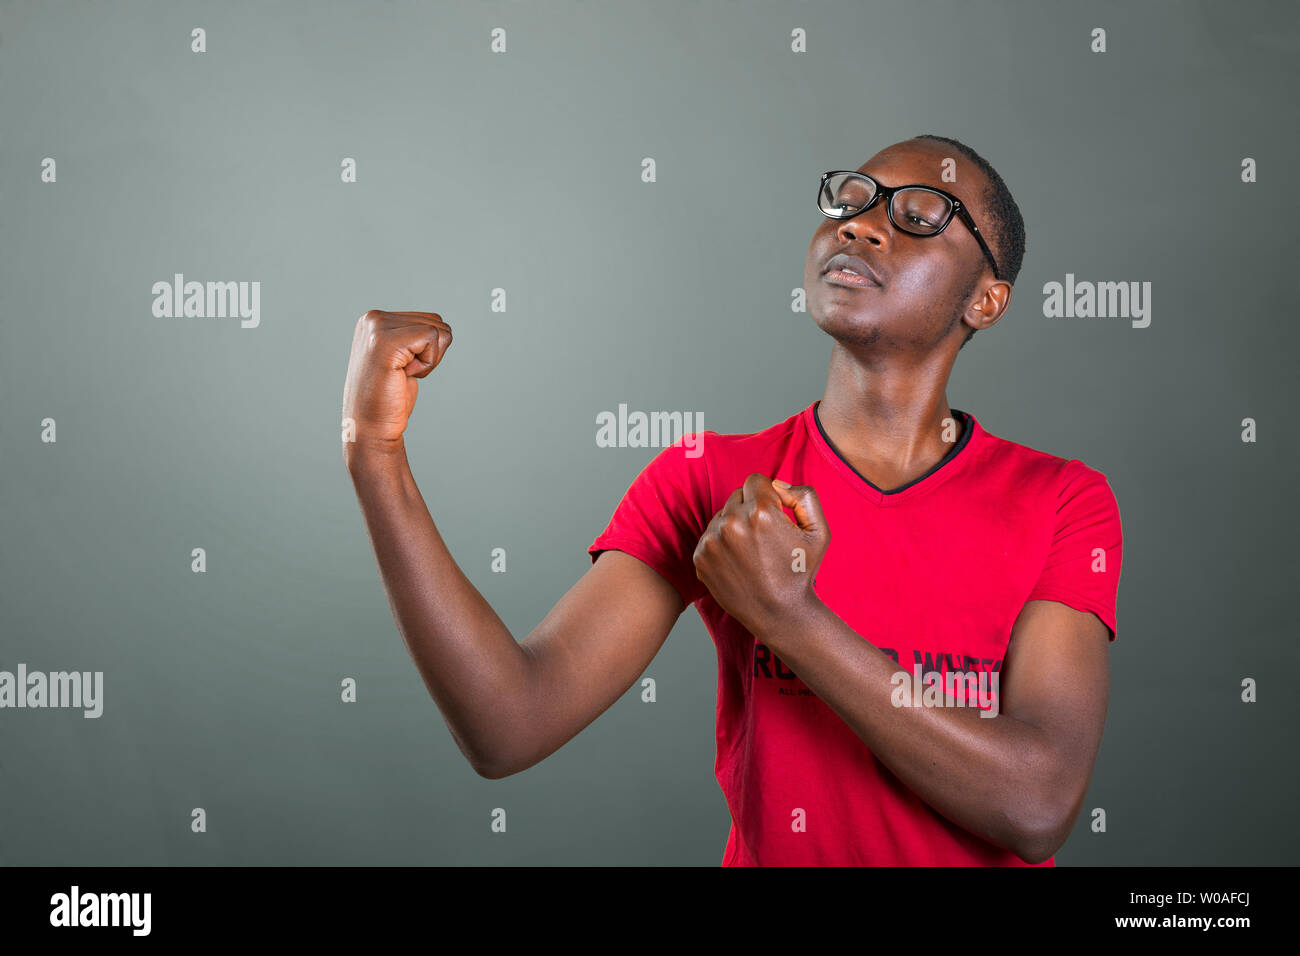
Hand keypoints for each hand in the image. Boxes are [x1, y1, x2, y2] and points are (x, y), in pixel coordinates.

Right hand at [342, 310, 451, 460]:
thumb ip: (412, 337)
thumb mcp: (401, 358)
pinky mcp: (385, 341)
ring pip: (437, 330)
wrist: (371, 427)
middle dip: (430, 353)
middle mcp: (373, 318)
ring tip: (401, 374)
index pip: (430, 319)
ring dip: (428, 359)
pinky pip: (432, 338)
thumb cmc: (388, 399)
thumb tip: (441, 328)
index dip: (427, 350)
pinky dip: (427, 363)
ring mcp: (377, 327)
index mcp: (375, 319)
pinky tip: (404, 375)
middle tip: (402, 374)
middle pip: (436, 322)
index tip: (402, 369)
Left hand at [692, 473, 830, 636]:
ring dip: (735, 526)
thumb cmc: (800, 573)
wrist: (779, 615)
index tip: (774, 514)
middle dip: (750, 510)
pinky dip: (722, 544)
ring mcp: (712, 541)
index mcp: (760, 513)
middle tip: (765, 538)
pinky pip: (710, 536)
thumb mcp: (819, 532)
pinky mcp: (700, 557)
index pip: (755, 480)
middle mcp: (732, 523)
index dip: (768, 495)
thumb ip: (804, 496)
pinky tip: (738, 562)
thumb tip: (777, 484)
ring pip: (722, 516)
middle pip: (737, 496)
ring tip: (752, 553)